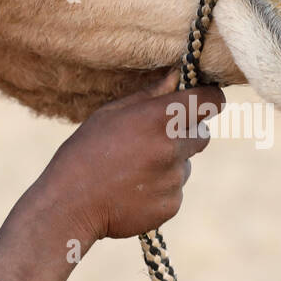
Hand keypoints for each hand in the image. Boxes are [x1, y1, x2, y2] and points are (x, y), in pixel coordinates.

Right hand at [0, 67, 221, 280]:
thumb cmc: (85, 151)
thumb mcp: (110, 113)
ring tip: (133, 169)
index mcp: (158, 118)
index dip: (210, 98)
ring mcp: (174, 179)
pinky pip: (176, 190)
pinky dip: (160, 188)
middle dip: (186, 132)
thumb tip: (176, 75)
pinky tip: (132, 189)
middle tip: (154, 138)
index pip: (210, 101)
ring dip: (170, 163)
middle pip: (202, 133)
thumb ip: (149, 95)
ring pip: (186, 164)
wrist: (70, 203)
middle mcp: (172, 147)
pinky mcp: (172, 205)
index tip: (204, 99)